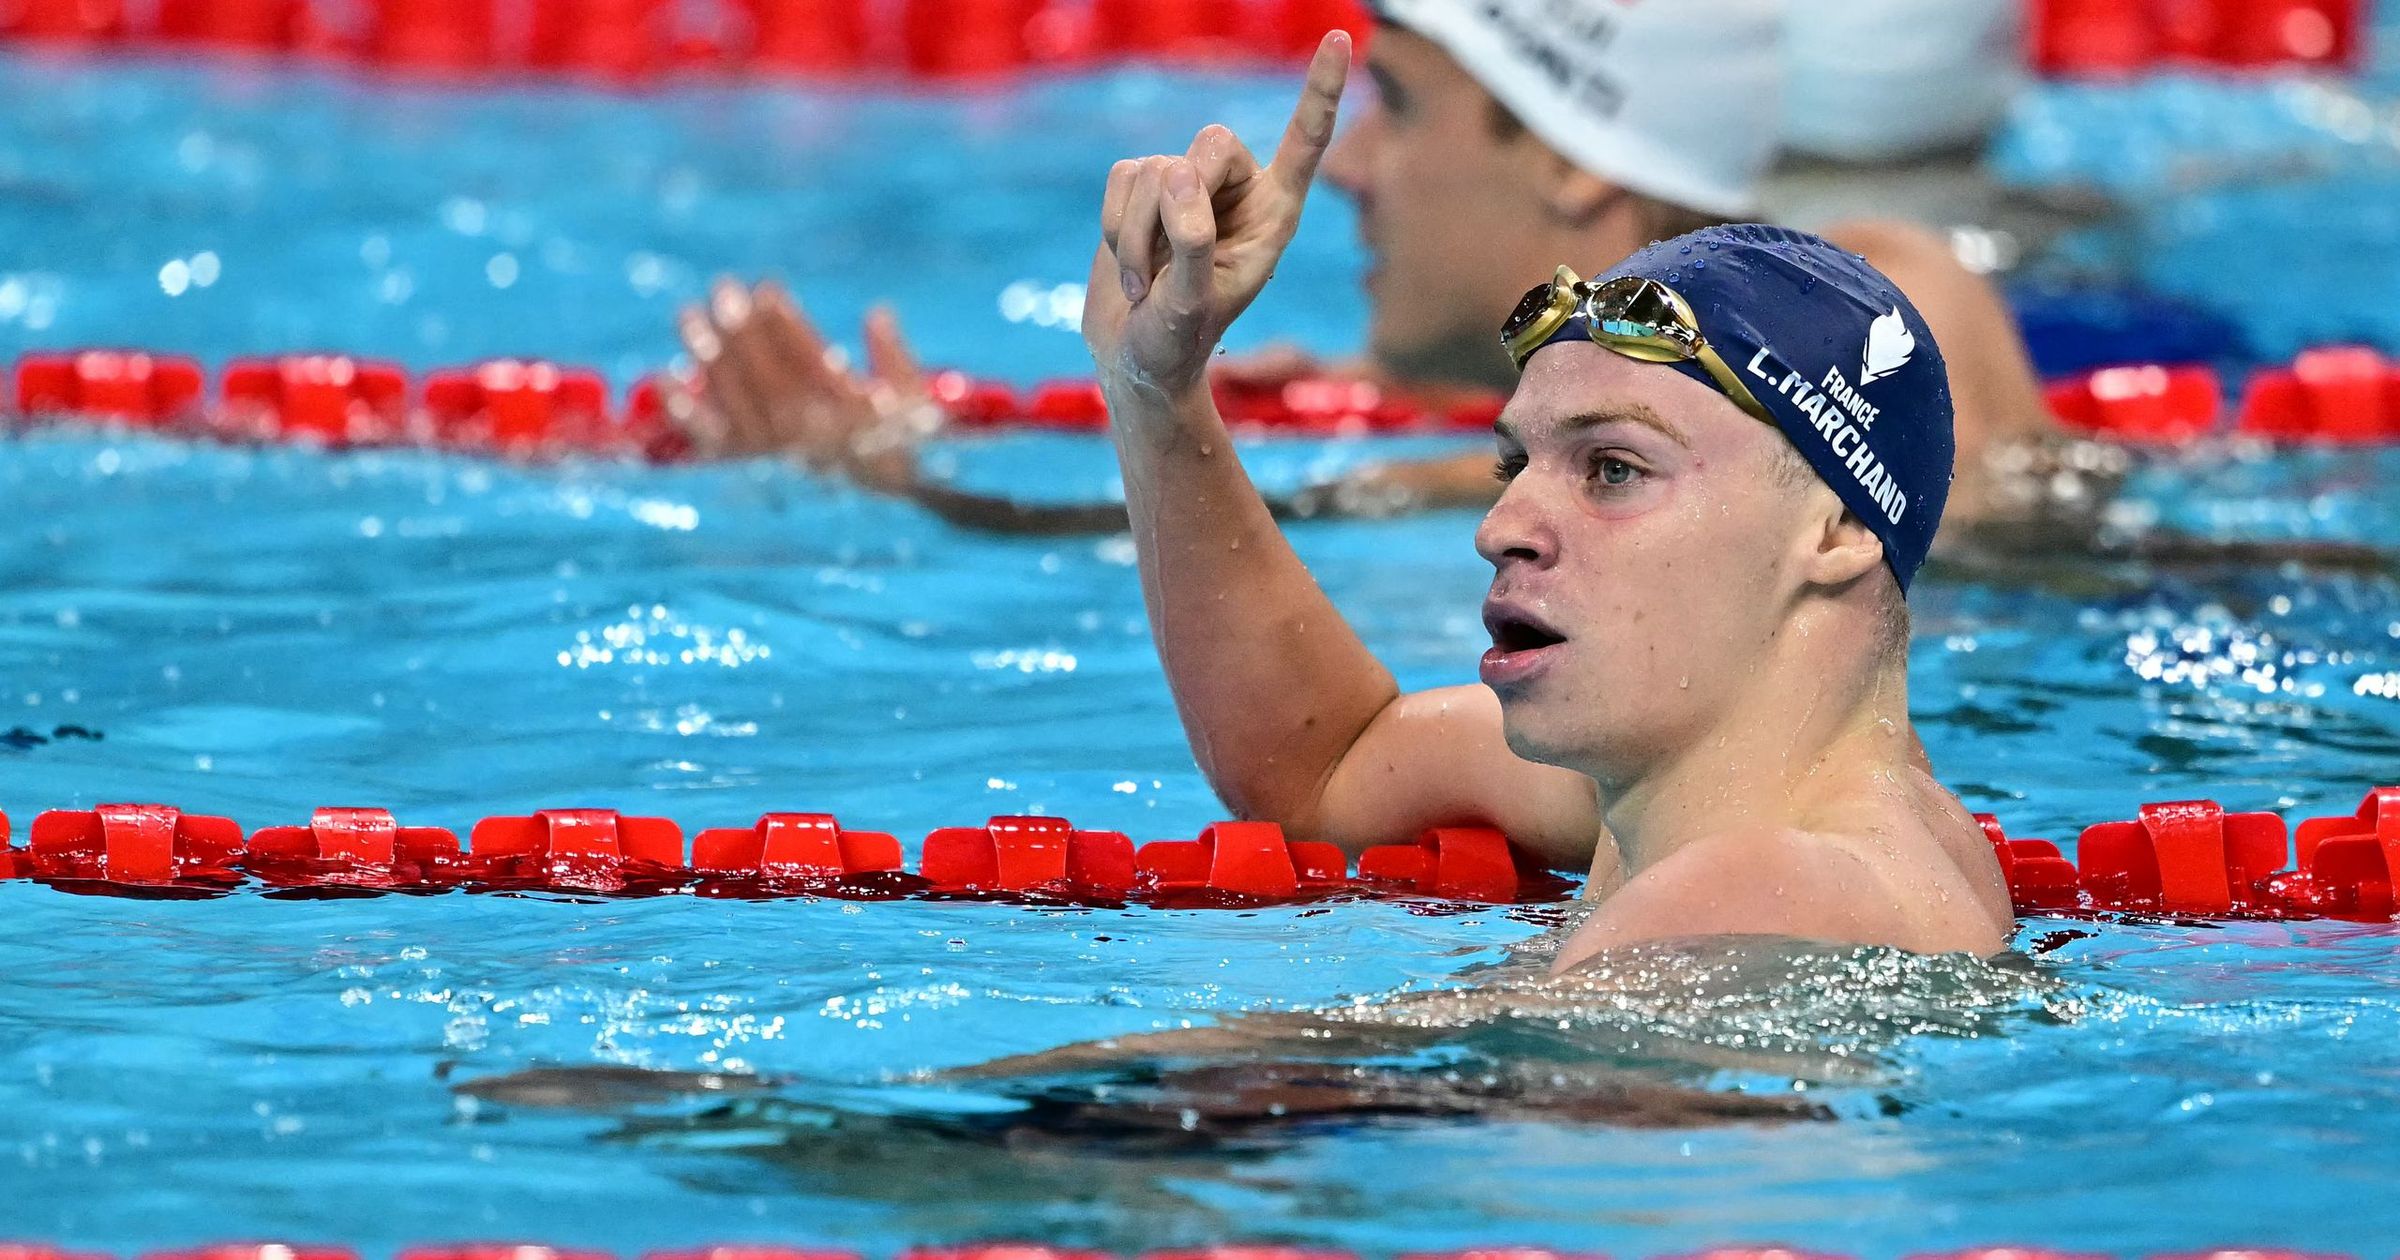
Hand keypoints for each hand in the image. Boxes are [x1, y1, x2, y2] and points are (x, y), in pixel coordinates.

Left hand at [665, 279, 934, 493]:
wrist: (883, 528)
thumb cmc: (901, 455)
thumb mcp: (916, 409)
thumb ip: (896, 361)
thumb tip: (879, 312)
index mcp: (851, 417)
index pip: (810, 359)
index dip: (785, 322)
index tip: (767, 287)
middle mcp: (810, 437)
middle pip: (766, 375)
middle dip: (742, 330)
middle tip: (722, 289)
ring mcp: (776, 457)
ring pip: (735, 400)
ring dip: (708, 355)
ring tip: (687, 315)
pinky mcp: (751, 474)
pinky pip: (714, 442)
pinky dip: (686, 414)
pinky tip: (663, 379)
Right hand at [1082, 31, 1350, 404]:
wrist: (1134, 358)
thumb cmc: (1176, 342)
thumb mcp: (1190, 305)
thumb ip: (1192, 240)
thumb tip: (1177, 173)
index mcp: (1275, 215)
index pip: (1306, 141)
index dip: (1320, 90)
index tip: (1342, 36)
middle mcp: (1238, 191)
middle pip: (1211, 145)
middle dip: (1179, 202)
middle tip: (1166, 267)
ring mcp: (1188, 186)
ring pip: (1156, 168)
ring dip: (1137, 235)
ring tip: (1147, 283)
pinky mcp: (1142, 188)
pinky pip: (1121, 178)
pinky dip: (1113, 227)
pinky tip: (1128, 266)